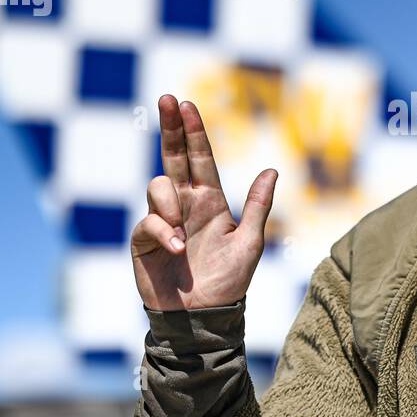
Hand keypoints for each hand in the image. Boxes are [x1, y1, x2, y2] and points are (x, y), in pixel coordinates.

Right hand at [131, 94, 276, 311]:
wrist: (203, 318)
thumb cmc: (228, 282)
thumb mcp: (250, 242)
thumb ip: (259, 206)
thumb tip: (273, 169)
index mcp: (210, 202)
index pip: (200, 158)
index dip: (193, 131)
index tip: (186, 103)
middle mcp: (185, 205)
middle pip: (173, 157)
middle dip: (170, 127)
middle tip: (167, 98)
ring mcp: (163, 221)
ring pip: (158, 187)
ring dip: (171, 204)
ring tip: (184, 237)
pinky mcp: (144, 240)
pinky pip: (148, 221)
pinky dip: (163, 231)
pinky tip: (178, 250)